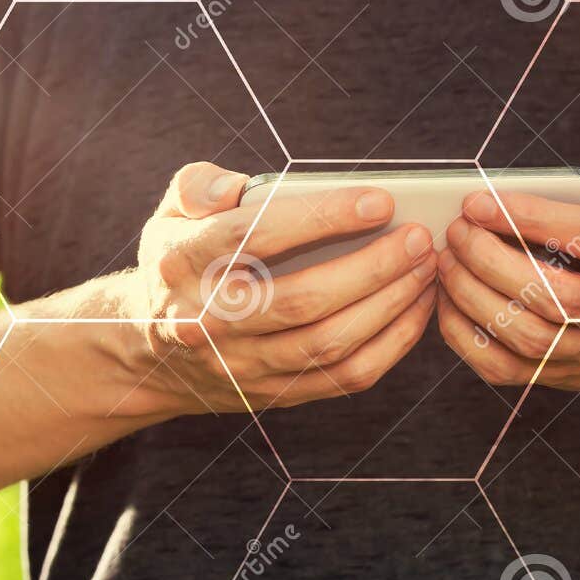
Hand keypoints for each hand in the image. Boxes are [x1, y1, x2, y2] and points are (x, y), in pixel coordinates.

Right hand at [109, 162, 436, 415]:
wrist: (151, 352)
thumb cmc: (181, 263)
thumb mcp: (171, 213)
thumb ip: (200, 186)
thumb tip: (240, 186)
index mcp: (186, 263)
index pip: (257, 236)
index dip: (323, 218)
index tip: (380, 200)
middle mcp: (210, 321)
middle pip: (303, 299)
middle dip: (372, 268)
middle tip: (419, 237)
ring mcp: (243, 365)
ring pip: (329, 343)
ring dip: (390, 306)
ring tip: (427, 268)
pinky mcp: (274, 394)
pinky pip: (344, 376)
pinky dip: (391, 343)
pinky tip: (416, 308)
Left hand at [436, 155, 579, 399]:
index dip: (532, 218)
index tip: (480, 201)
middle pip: (555, 294)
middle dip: (492, 259)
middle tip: (457, 229)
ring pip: (526, 334)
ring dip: (473, 295)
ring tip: (447, 258)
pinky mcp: (557, 375)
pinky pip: (502, 365)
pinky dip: (464, 334)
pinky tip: (448, 296)